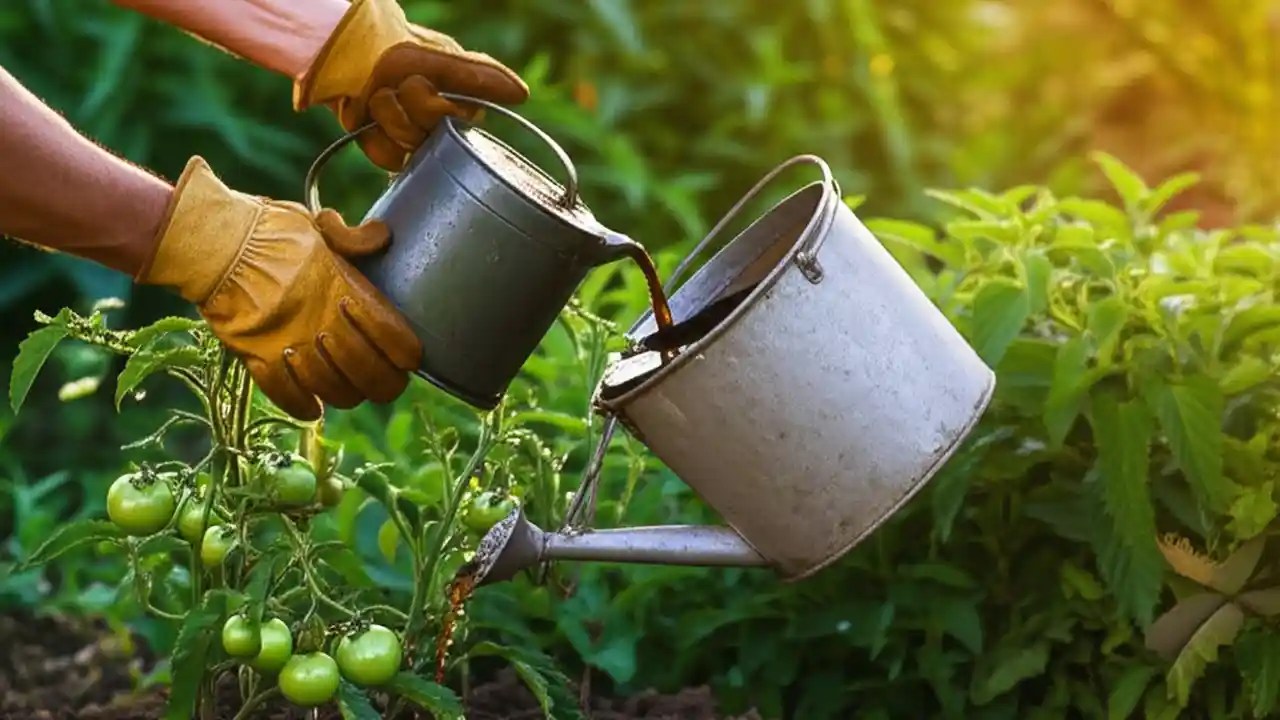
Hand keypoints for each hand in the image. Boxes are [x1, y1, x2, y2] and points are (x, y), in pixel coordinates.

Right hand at [135, 156, 422, 420]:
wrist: (212, 245)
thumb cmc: (268, 230)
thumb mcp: (316, 225)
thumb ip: (352, 239)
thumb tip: (382, 236)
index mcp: (344, 291)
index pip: (392, 336)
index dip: (406, 354)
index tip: (408, 359)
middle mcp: (324, 323)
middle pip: (370, 373)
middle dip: (385, 384)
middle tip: (386, 384)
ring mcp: (291, 344)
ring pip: (333, 390)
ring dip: (346, 395)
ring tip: (350, 392)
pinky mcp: (258, 358)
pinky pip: (287, 395)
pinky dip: (302, 407)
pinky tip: (313, 409)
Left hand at [293, 0, 528, 171]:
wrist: (349, 55)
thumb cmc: (399, 49)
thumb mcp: (441, 59)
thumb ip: (482, 77)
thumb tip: (523, 95)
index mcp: (462, 106)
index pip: (457, 121)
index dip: (434, 106)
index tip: (420, 85)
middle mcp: (443, 128)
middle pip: (429, 136)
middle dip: (407, 109)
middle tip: (396, 89)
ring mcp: (417, 142)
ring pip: (407, 148)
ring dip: (386, 117)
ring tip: (378, 99)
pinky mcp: (390, 153)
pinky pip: (388, 160)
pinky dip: (373, 137)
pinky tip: (369, 121)